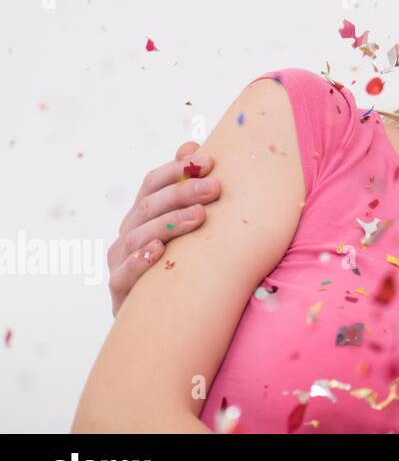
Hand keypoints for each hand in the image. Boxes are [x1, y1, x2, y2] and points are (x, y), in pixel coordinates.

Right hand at [107, 142, 221, 316]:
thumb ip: (186, 185)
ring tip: (199, 215)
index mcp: (142, 213)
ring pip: (138, 235)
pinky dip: (139, 260)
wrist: (162, 317)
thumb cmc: (180, 260)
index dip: (176, 170)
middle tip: (215, 188)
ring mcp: (120, 260)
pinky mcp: (120, 290)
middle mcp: (128, 232)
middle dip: (182, 192)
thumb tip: (191, 143)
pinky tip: (158, 251)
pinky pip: (124, 274)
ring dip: (169, 223)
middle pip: (148, 205)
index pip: (152, 183)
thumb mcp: (186, 223)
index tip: (207, 160)